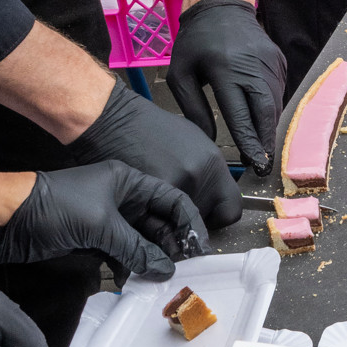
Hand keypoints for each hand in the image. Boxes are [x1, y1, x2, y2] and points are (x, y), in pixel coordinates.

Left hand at [0, 162, 201, 282]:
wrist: (7, 219)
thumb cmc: (52, 206)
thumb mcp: (101, 225)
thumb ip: (136, 248)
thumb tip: (164, 269)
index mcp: (127, 180)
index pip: (171, 198)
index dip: (188, 222)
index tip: (198, 247)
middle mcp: (121, 198)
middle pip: (159, 221)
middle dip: (171, 244)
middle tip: (181, 268)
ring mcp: (106, 219)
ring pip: (141, 240)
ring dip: (151, 258)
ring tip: (160, 277)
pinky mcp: (92, 239)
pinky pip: (122, 253)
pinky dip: (131, 265)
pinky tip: (136, 279)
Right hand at [71, 78, 237, 227]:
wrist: (114, 120)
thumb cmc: (150, 128)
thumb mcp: (193, 141)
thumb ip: (209, 172)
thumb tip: (215, 197)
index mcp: (213, 163)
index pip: (231, 211)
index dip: (217, 217)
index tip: (206, 215)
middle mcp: (198, 176)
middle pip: (203, 222)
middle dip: (188, 220)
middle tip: (172, 208)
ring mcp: (174, 187)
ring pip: (177, 226)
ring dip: (167, 223)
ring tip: (153, 204)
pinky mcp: (147, 196)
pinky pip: (155, 225)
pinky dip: (147, 221)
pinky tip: (139, 205)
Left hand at [165, 1, 285, 178]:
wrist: (222, 4)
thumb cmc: (196, 40)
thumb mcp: (181, 73)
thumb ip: (193, 108)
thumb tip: (209, 140)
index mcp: (225, 70)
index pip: (241, 114)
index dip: (249, 141)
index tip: (255, 162)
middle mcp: (253, 67)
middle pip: (266, 112)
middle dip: (267, 141)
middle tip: (264, 164)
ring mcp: (271, 62)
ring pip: (276, 104)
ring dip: (270, 128)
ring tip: (263, 148)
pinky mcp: (279, 60)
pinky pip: (279, 91)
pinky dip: (272, 109)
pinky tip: (263, 120)